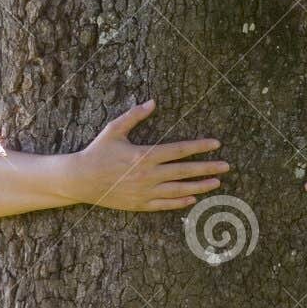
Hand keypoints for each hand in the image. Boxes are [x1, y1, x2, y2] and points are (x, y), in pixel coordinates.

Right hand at [61, 99, 229, 211]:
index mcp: (145, 154)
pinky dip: (180, 202)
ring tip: (216, 183)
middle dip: (208, 168)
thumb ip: (134, 115)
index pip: (179, 150)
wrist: (79, 180)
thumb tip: (153, 102)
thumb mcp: (114, 129)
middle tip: (227, 166)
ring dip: (199, 186)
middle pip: (185, 171)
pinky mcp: (139, 204)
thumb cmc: (97, 152)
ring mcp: (145, 191)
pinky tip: (193, 198)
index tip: (216, 144)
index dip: (200, 147)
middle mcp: (148, 174)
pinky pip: (165, 205)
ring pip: (179, 190)